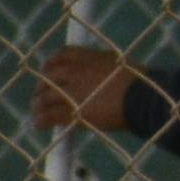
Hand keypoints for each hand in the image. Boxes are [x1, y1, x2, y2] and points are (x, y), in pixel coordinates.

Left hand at [31, 46, 145, 138]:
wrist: (143, 99)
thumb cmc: (140, 83)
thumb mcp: (120, 65)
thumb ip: (104, 67)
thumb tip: (103, 75)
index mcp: (87, 57)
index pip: (61, 55)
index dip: (51, 64)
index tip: (48, 70)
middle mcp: (75, 71)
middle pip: (48, 77)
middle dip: (42, 87)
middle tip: (40, 96)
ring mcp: (72, 91)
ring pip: (46, 98)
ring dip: (39, 105)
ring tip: (36, 112)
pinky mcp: (72, 111)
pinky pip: (50, 115)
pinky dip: (42, 120)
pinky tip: (39, 125)